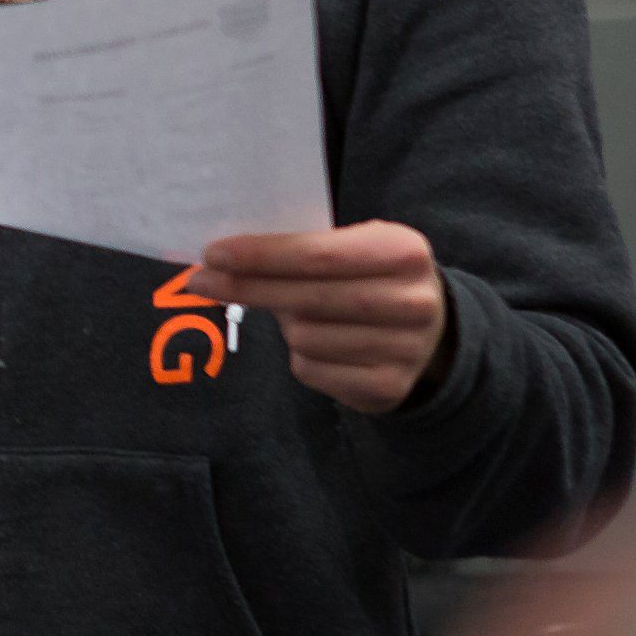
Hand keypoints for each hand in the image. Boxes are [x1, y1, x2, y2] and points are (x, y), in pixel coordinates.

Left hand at [193, 221, 450, 413]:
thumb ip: (309, 246)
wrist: (434, 334)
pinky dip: (300, 355)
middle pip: (306, 298)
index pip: (317, 253)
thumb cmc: (375, 276)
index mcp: (403, 251)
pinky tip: (316, 341)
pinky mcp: (388, 389)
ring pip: (305, 337)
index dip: (261, 255)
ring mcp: (404, 351)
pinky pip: (312, 370)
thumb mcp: (359, 245)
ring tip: (295, 311)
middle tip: (200, 281)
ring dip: (284, 324)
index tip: (214, 253)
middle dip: (247, 287)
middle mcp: (411, 302)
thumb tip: (229, 256)